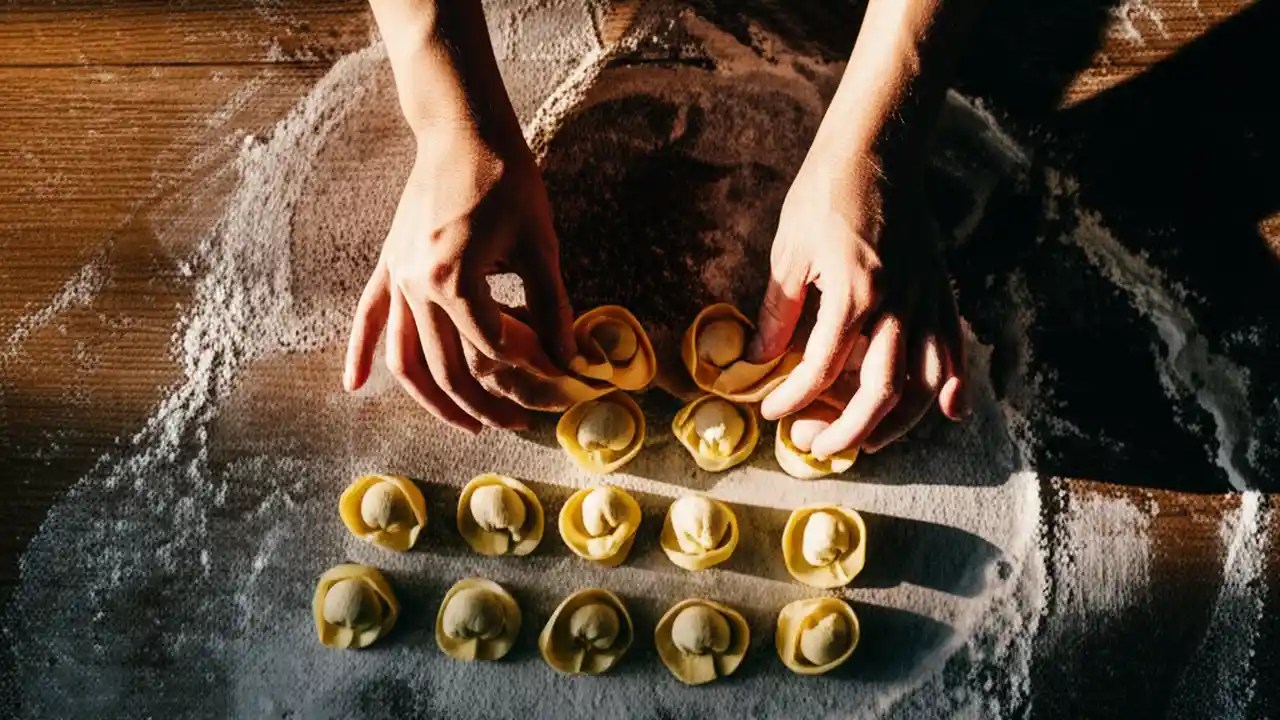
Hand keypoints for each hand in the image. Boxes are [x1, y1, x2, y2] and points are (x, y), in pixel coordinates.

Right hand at [342, 127, 574, 432]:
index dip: (530, 370)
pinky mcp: (388, 266)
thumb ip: (553, 305)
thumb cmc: (507, 180)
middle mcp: (417, 286)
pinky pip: (368, 317)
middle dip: (485, 404)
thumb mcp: (541, 243)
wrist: (462, 132)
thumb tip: (571, 357)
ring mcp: (397, 278)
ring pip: (405, 359)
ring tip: (465, 425)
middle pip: (447, 367)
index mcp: (456, 280)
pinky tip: (353, 386)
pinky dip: (359, 354)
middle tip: (519, 424)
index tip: (559, 379)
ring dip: (434, 401)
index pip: (493, 348)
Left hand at [749, 151, 967, 456]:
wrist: (878, 148)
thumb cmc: (825, 194)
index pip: (819, 369)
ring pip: (923, 383)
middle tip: (814, 444)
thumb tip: (757, 359)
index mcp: (853, 293)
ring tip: (865, 441)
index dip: (791, 398)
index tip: (770, 411)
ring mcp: (925, 299)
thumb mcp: (789, 253)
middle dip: (846, 429)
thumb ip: (777, 313)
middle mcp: (896, 304)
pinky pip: (953, 348)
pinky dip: (954, 384)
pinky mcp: (940, 290)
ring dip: (896, 424)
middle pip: (880, 393)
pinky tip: (949, 412)